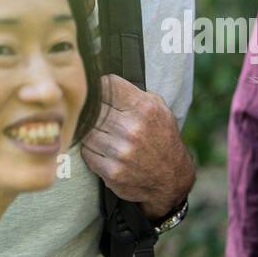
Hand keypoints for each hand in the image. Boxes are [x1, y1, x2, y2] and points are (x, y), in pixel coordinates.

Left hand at [81, 74, 194, 220]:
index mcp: (144, 108)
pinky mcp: (112, 171)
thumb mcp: (159, 109)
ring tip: (102, 133)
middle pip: (93, 108)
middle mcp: (132, 129)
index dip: (100, 87)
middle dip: (93, 110)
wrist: (171, 177)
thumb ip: (134, 93)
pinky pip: (86, 152)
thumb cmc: (162, 137)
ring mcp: (121, 152)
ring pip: (86, 131)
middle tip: (97, 114)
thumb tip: (104, 80)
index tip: (99, 92)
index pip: (105, 85)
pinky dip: (91, 150)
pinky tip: (102, 149)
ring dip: (90, 131)